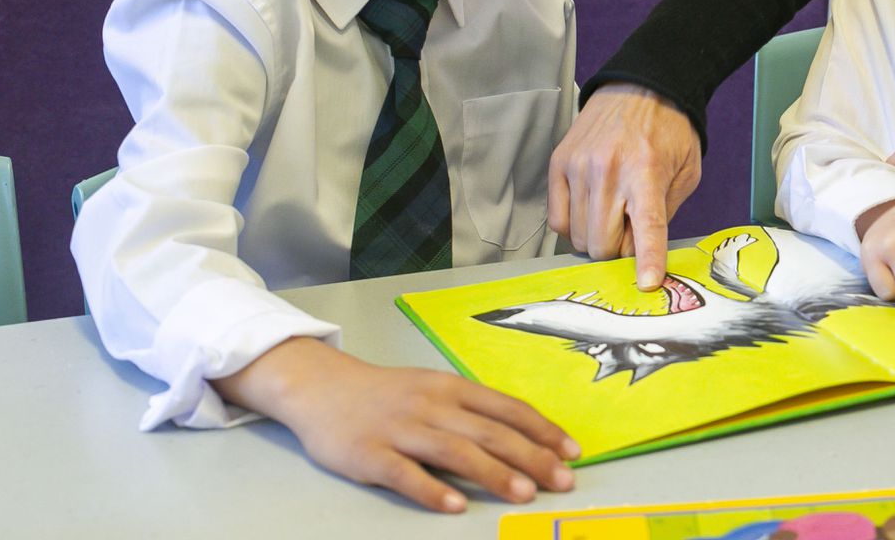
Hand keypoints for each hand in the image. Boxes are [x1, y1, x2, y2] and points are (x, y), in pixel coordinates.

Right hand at [212, 337, 576, 512]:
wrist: (322, 387)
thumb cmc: (388, 394)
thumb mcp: (434, 391)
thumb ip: (471, 412)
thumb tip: (522, 437)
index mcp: (452, 388)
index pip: (507, 408)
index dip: (542, 430)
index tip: (573, 452)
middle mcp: (433, 405)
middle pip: (490, 431)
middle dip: (532, 456)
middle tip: (563, 481)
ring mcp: (401, 429)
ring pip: (455, 451)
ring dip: (493, 473)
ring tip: (525, 493)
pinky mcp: (370, 454)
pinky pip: (404, 474)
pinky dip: (431, 490)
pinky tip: (455, 506)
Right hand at [547, 83, 700, 288]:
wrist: (640, 86)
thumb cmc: (669, 130)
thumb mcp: (686, 172)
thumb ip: (665, 214)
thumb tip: (641, 257)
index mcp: (646, 171)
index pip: (647, 226)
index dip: (647, 259)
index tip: (646, 283)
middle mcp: (608, 170)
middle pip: (603, 245)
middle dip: (619, 250)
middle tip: (631, 228)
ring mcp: (579, 167)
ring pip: (578, 238)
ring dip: (597, 238)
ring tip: (613, 211)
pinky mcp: (559, 164)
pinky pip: (557, 221)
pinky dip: (573, 226)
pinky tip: (591, 209)